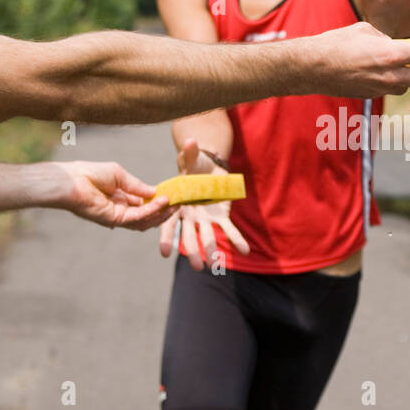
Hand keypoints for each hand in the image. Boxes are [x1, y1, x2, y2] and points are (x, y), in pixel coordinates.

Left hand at [56, 161, 177, 230]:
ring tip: (174, 203)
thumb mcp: (120, 175)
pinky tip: (162, 202)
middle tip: (179, 203)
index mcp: (121, 197)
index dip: (159, 201)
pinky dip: (151, 211)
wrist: (72, 180)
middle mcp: (121, 209)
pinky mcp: (114, 220)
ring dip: (161, 213)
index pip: (145, 203)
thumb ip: (137, 186)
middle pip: (147, 215)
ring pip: (145, 220)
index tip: (173, 195)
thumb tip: (156, 192)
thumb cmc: (90, 173)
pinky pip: (138, 217)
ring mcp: (118, 216)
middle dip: (164, 210)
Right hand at [158, 138, 249, 270]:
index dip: (166, 237)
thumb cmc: (195, 164)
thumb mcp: (190, 159)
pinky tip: (245, 251)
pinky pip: (229, 230)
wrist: (210, 168)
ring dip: (212, 251)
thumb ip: (188, 154)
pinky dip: (237, 240)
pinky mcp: (221, 217)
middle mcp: (190, 216)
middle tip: (197, 267)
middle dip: (193, 251)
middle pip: (190, 236)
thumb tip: (190, 142)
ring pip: (208, 237)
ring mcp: (206, 219)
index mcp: (177, 205)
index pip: (168, 223)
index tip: (164, 252)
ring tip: (214, 267)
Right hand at [307, 21, 409, 96]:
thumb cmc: (337, 42)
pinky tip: (385, 71)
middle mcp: (390, 75)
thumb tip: (393, 44)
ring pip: (408, 87)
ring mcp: (380, 88)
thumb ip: (386, 38)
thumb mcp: (366, 30)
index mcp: (392, 54)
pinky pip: (390, 89)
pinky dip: (394, 81)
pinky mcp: (370, 95)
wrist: (313, 66)